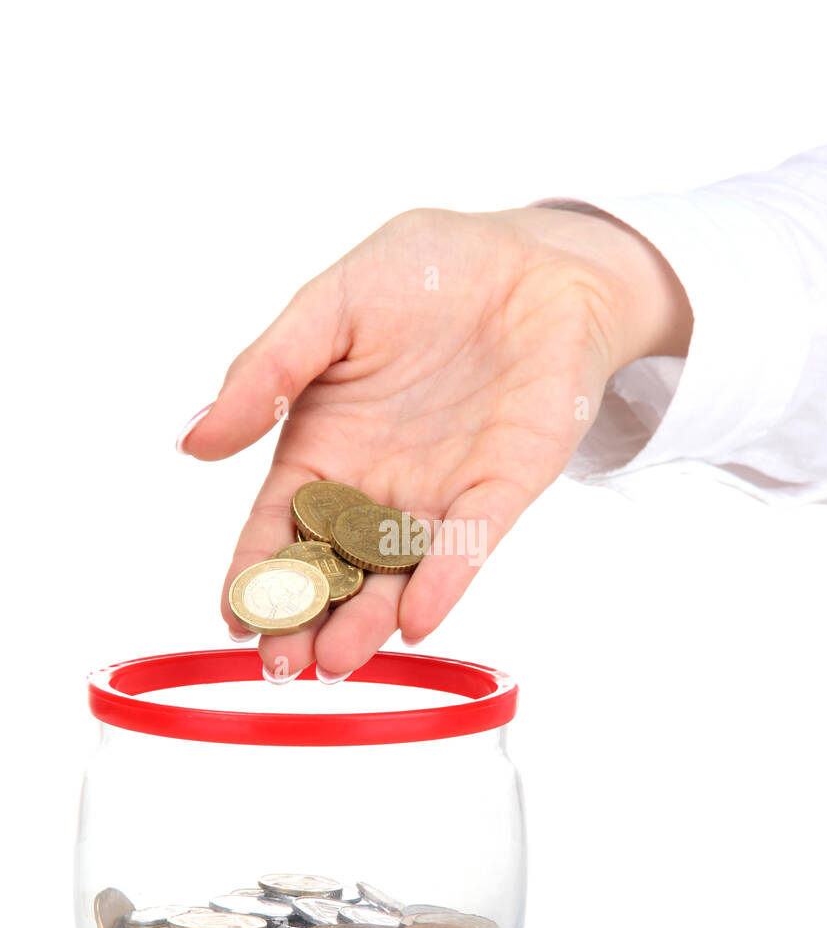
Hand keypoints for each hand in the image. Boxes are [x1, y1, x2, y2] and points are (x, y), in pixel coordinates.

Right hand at [180, 206, 690, 677]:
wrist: (533, 261)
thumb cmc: (424, 273)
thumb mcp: (329, 309)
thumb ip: (266, 374)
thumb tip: (193, 442)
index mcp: (323, 447)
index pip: (279, 526)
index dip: (255, 573)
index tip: (235, 618)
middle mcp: (376, 484)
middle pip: (334, 568)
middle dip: (307, 619)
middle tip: (284, 666)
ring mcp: (438, 493)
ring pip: (396, 572)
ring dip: (369, 619)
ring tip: (340, 662)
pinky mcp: (500, 489)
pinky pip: (468, 543)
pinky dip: (445, 579)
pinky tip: (419, 618)